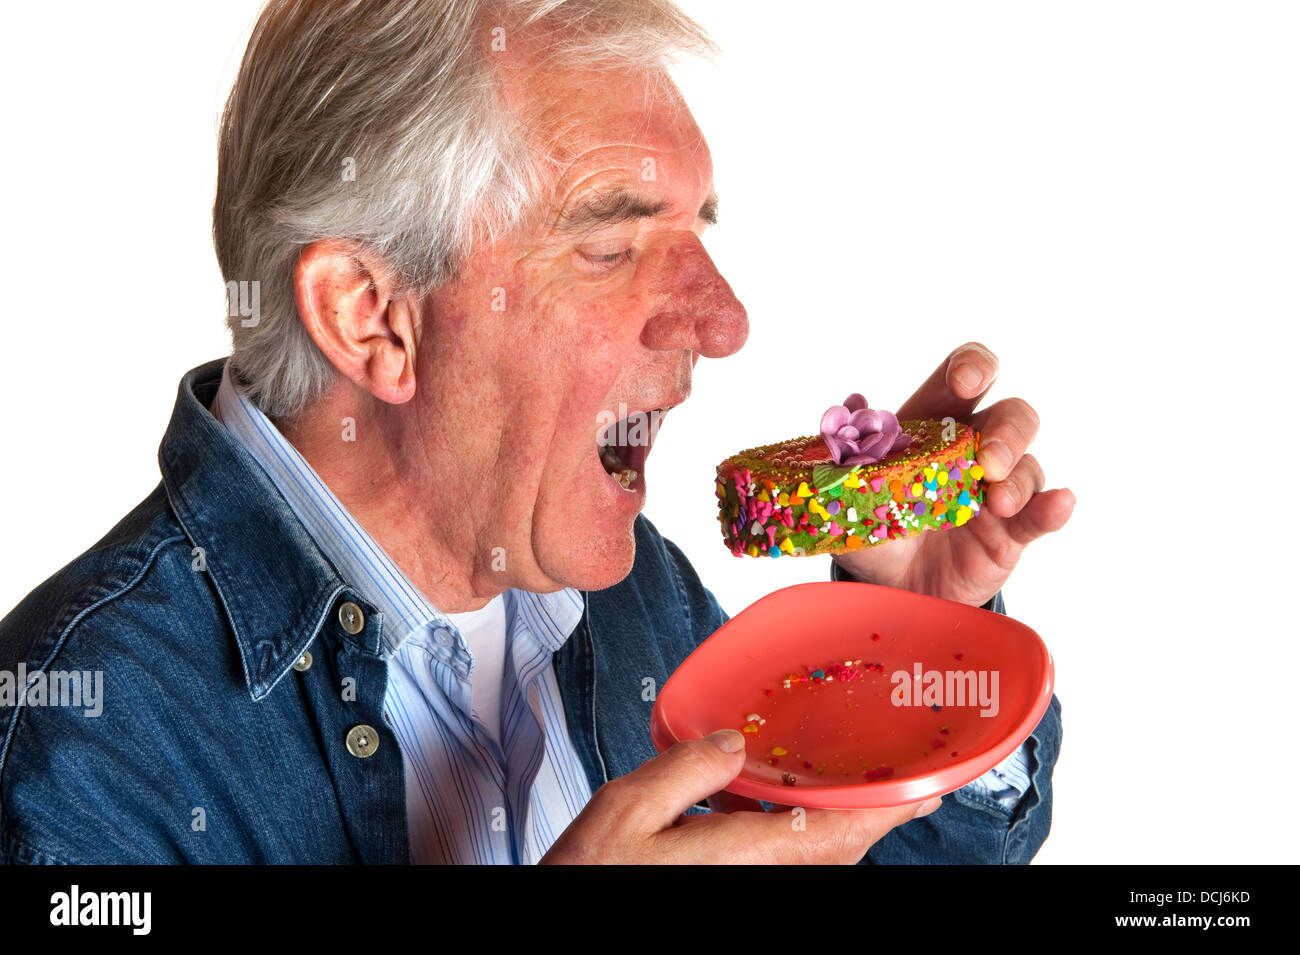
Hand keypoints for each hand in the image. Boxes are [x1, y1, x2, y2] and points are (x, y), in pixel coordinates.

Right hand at [540, 729, 941, 863]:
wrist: (570, 921)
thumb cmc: (590, 879)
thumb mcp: (626, 810)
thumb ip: (687, 770)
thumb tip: (735, 742)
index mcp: (743, 858)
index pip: (836, 831)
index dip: (886, 807)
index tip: (927, 784)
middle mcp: (756, 878)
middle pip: (836, 846)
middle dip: (875, 809)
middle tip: (908, 775)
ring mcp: (747, 884)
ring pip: (812, 853)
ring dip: (837, 817)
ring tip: (851, 776)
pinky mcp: (729, 882)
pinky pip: (781, 856)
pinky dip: (795, 826)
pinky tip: (770, 798)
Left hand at [830, 342, 1074, 606]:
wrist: (889, 588)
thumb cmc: (874, 527)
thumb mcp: (851, 494)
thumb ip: (849, 452)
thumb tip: (853, 403)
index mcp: (932, 425)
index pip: (962, 378)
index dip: (973, 366)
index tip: (967, 381)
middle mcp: (973, 448)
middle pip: (1010, 415)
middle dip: (1007, 431)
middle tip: (988, 461)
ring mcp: (997, 487)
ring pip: (1028, 462)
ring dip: (1018, 477)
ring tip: (999, 502)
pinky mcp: (1014, 529)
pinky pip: (1042, 513)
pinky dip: (1053, 507)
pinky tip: (1059, 503)